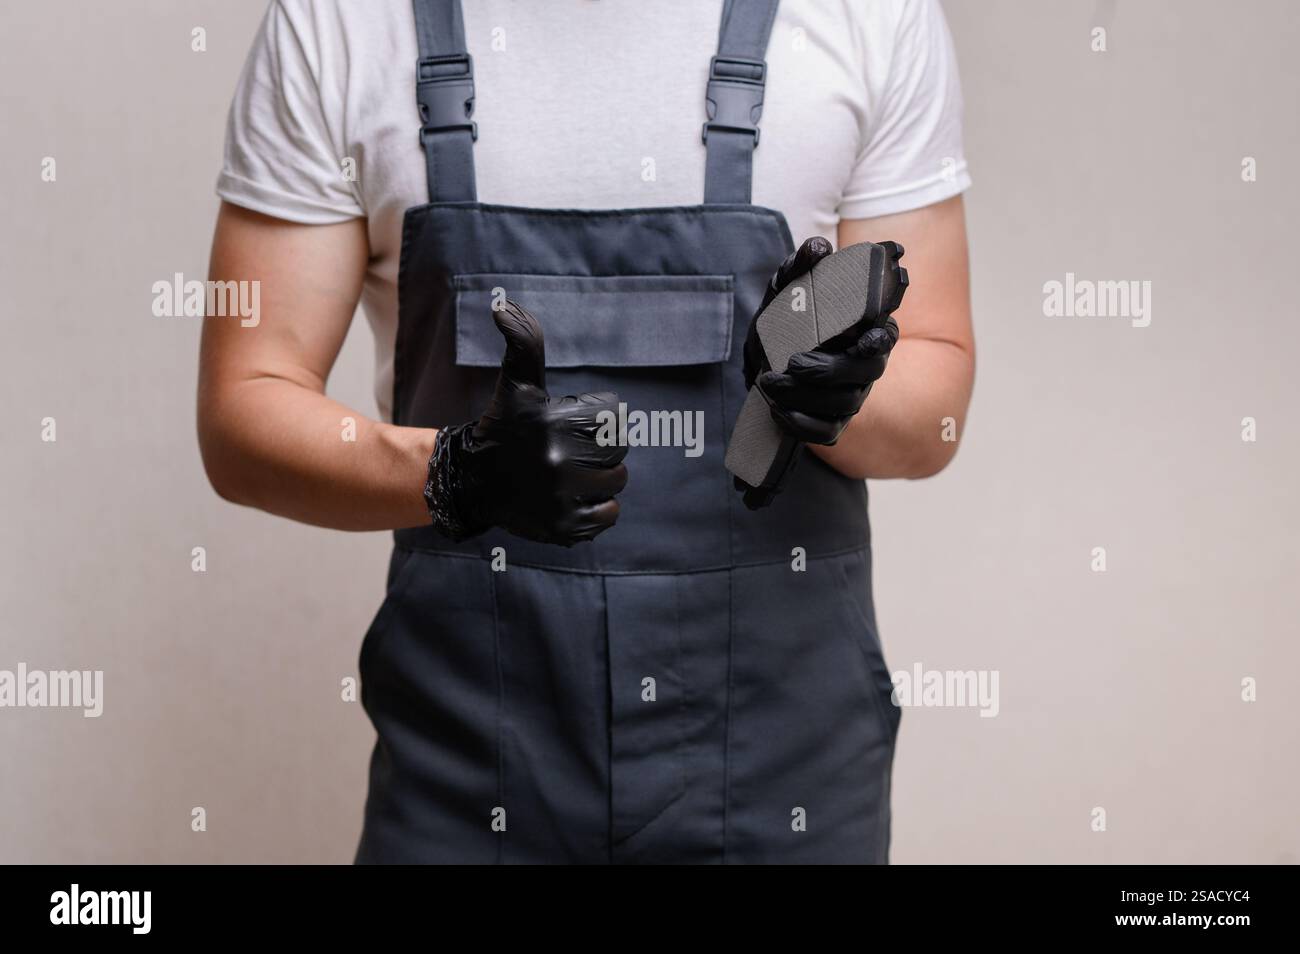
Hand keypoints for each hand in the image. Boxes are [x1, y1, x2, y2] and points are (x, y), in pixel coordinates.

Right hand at [425, 301, 628, 544]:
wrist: (473, 480)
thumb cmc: (504, 425)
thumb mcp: (517, 382)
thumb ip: (523, 342)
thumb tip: (503, 306)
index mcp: (553, 421)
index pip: (615, 417)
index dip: (599, 418)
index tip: (574, 424)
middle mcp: (556, 460)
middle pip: (617, 452)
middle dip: (601, 449)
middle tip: (574, 451)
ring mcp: (560, 497)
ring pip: (616, 483)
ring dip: (602, 479)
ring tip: (574, 473)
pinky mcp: (563, 527)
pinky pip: (608, 515)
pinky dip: (599, 507)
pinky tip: (575, 497)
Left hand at [742, 237, 900, 446]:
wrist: (760, 361)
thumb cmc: (782, 322)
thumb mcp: (783, 292)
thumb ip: (799, 268)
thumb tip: (817, 249)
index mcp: (861, 331)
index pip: (884, 335)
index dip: (879, 339)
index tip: (865, 339)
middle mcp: (862, 365)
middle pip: (866, 374)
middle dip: (830, 371)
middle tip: (793, 363)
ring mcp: (849, 396)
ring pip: (843, 405)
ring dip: (806, 397)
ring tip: (772, 383)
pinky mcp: (830, 422)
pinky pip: (826, 432)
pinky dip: (801, 424)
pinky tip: (778, 409)